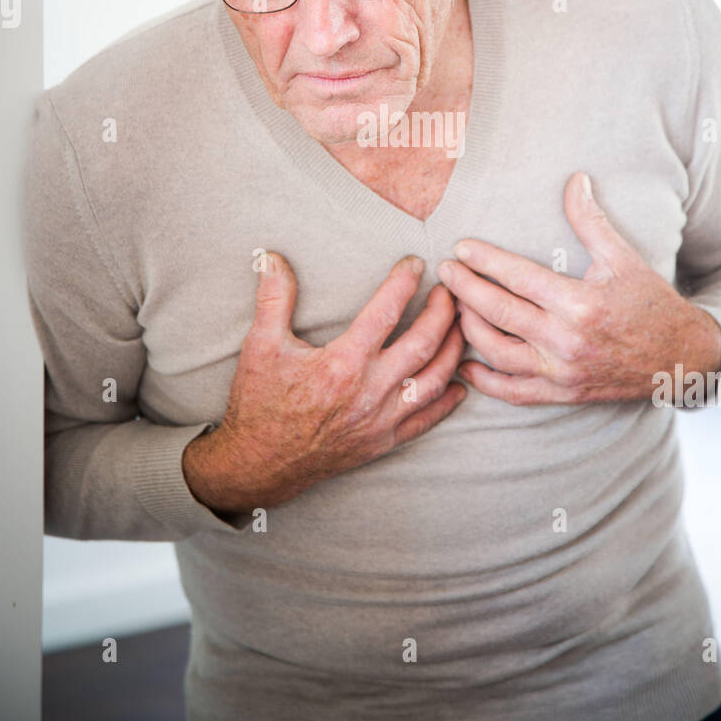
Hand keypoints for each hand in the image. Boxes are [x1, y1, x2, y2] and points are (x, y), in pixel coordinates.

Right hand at [183, 255, 466, 513]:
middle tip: (450, 291)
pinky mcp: (383, 441)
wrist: (258, 464)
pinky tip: (459, 384)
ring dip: (454, 350)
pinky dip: (447, 401)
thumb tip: (271, 257)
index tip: (415, 263)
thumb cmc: (260, 403)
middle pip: (424, 343)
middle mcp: (369, 391)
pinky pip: (426, 420)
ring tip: (462, 326)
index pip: (386, 312)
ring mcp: (380, 419)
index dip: (404, 282)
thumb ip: (273, 297)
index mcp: (343, 363)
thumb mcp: (261, 345)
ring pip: (434, 380)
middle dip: (443, 312)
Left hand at [436, 171, 720, 405]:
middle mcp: (566, 340)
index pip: (517, 277)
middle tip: (445, 271)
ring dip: (469, 328)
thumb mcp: (623, 258)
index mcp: (580, 303)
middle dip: (465, 289)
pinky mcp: (562, 394)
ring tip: (455, 306)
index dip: (484, 260)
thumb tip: (574, 179)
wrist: (682, 358)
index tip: (460, 248)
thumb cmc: (650, 303)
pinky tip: (465, 362)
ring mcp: (562, 371)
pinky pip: (513, 392)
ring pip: (497, 352)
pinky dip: (484, 380)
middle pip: (499, 312)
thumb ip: (590, 220)